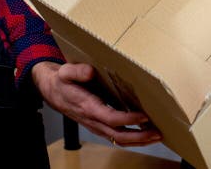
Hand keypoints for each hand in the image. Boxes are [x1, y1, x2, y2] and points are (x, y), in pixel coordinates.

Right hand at [31, 61, 161, 146]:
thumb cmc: (62, 82)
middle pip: (118, 135)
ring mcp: (96, 125)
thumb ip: (77, 71)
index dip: (128, 119)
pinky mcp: (99, 125)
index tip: (144, 116)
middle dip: (139, 136)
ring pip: (118, 139)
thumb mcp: (65, 72)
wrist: (52, 92)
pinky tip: (144, 133)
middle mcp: (93, 120)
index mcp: (87, 107)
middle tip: (158, 133)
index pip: (111, 118)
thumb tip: (91, 71)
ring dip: (138, 140)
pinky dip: (132, 137)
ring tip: (156, 135)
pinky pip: (116, 136)